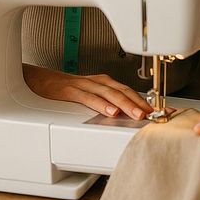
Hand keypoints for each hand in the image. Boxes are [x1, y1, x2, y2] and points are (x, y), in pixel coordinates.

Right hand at [22, 63, 153, 118]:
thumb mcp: (89, 97)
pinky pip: (88, 98)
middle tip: (158, 115)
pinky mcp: (69, 91)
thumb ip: (107, 105)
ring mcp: (84, 85)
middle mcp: (98, 82)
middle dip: (143, 103)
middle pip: (125, 92)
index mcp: (105, 83)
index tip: (165, 112)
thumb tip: (127, 119)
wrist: (35, 80)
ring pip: (110, 94)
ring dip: (126, 105)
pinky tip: (111, 112)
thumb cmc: (63, 90)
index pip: (131, 92)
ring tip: (139, 115)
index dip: (148, 101)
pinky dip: (101, 105)